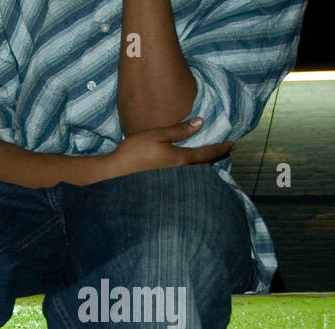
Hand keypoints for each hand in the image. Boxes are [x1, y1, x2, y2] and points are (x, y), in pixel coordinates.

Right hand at [105, 118, 233, 178]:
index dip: (221, 148)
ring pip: (195, 177)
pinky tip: (190, 177)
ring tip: (210, 166)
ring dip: (205, 171)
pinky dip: (192, 178)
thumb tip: (200, 122)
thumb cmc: (132, 153)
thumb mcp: (155, 135)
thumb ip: (178, 130)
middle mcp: (180, 173)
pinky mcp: (163, 189)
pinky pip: (184, 183)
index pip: (208, 153)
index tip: (232, 145)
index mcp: (181, 159)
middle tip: (224, 154)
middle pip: (205, 167)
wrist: (112, 175)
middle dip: (216, 160)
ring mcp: (172, 183)